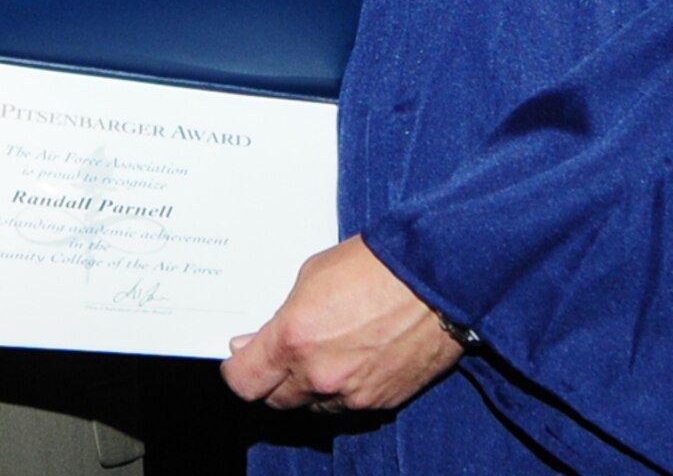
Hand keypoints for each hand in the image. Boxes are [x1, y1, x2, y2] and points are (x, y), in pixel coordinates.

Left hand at [219, 236, 464, 411]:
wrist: (434, 278)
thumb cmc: (375, 266)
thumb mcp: (311, 276)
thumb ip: (280, 318)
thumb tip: (256, 343)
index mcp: (293, 340)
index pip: (244, 381)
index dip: (238, 370)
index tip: (241, 359)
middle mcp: (319, 375)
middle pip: (276, 399)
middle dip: (273, 379)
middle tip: (282, 355)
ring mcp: (351, 394)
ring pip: (313, 405)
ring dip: (311, 386)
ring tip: (328, 351)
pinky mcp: (380, 402)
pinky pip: (349, 406)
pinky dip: (345, 389)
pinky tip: (356, 358)